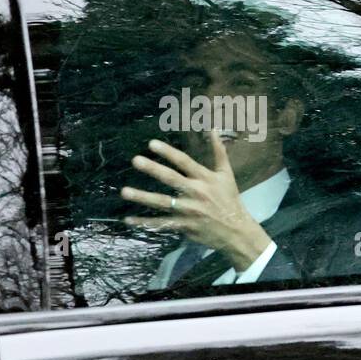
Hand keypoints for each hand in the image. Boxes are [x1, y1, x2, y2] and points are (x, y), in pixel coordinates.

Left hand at [121, 131, 272, 272]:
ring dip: (143, 197)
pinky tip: (128, 219)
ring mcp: (189, 211)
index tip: (151, 144)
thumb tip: (214, 129)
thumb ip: (218, 151)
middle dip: (153, 169)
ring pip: (162, 203)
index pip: (184, 162)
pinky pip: (161, 224)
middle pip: (171, 179)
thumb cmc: (229, 199)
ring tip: (124, 191)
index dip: (168, 152)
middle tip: (135, 160)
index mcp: (205, 179)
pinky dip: (145, 223)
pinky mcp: (184, 226)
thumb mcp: (226, 174)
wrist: (236, 231)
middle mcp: (196, 193)